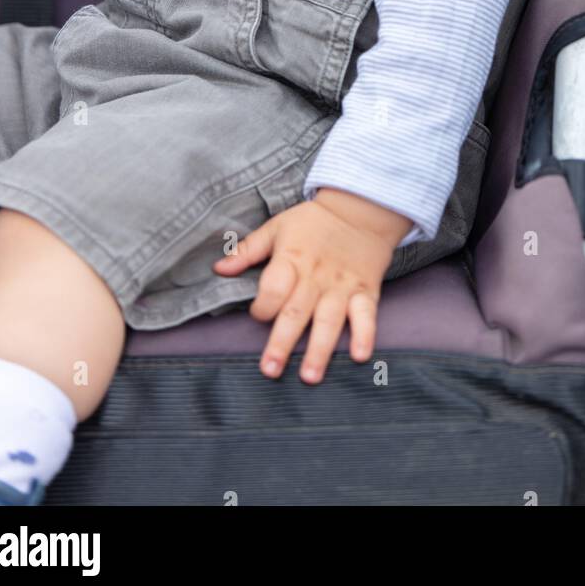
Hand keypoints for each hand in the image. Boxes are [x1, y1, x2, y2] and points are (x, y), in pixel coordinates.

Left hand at [211, 189, 411, 383]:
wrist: (360, 209)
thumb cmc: (313, 221)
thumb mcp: (277, 227)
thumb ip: (247, 250)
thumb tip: (218, 268)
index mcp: (292, 259)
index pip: (273, 288)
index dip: (263, 306)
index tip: (259, 315)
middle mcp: (316, 277)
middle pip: (296, 312)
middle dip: (282, 343)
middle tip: (271, 370)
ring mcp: (342, 286)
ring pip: (329, 321)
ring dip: (319, 350)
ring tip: (309, 377)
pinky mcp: (365, 291)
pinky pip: (366, 316)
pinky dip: (365, 336)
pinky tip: (360, 356)